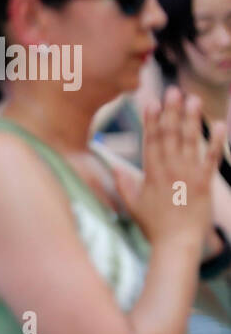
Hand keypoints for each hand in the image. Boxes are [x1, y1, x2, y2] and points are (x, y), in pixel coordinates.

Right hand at [113, 86, 222, 247]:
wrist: (176, 243)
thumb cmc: (153, 225)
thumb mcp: (132, 204)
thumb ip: (124, 184)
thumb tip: (114, 167)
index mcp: (151, 173)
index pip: (151, 140)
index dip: (151, 119)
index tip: (151, 101)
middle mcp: (170, 169)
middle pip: (170, 135)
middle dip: (171, 111)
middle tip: (173, 91)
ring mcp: (188, 175)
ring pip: (190, 141)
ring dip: (192, 119)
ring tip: (193, 99)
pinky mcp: (205, 183)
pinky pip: (212, 159)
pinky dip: (216, 142)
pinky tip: (219, 125)